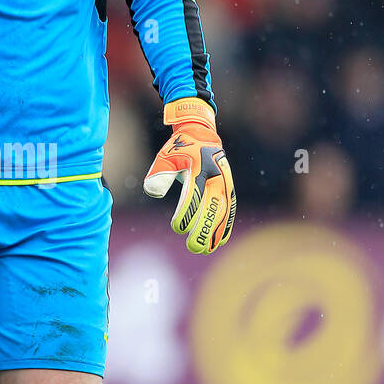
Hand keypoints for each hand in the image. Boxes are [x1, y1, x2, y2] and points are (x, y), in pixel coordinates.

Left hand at [143, 98, 235, 253]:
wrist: (202, 134)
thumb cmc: (179, 149)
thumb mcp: (165, 157)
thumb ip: (159, 174)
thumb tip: (153, 192)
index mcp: (198, 167)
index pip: (194, 194)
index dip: (187, 213)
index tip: (177, 228)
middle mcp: (215, 175)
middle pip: (213, 206)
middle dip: (204, 228)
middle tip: (193, 247)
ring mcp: (225, 182)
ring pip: (224, 210)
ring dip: (216, 231)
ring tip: (207, 249)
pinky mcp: (229, 187)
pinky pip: (230, 208)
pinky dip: (226, 225)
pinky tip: (220, 241)